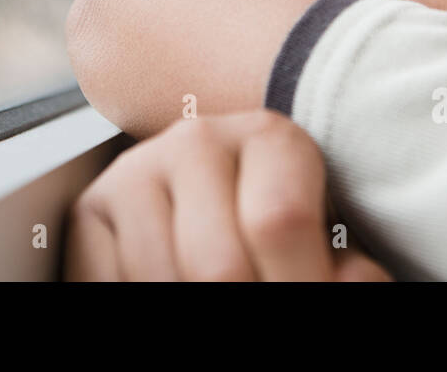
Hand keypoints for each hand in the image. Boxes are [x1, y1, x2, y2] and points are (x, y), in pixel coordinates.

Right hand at [63, 109, 393, 280]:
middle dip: (247, 304)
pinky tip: (175, 291)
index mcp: (271, 138)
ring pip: (160, 280)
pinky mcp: (89, 208)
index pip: (278, 223)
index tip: (306, 298)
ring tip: (214, 297)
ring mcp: (136, 170)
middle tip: (260, 308)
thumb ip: (344, 269)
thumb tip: (357, 280)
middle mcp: (197, 140)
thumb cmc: (284, 246)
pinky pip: (107, 281)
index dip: (299, 283)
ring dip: (190, 306)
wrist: (222, 213)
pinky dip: (140, 302)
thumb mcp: (325, 247)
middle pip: (219, 265)